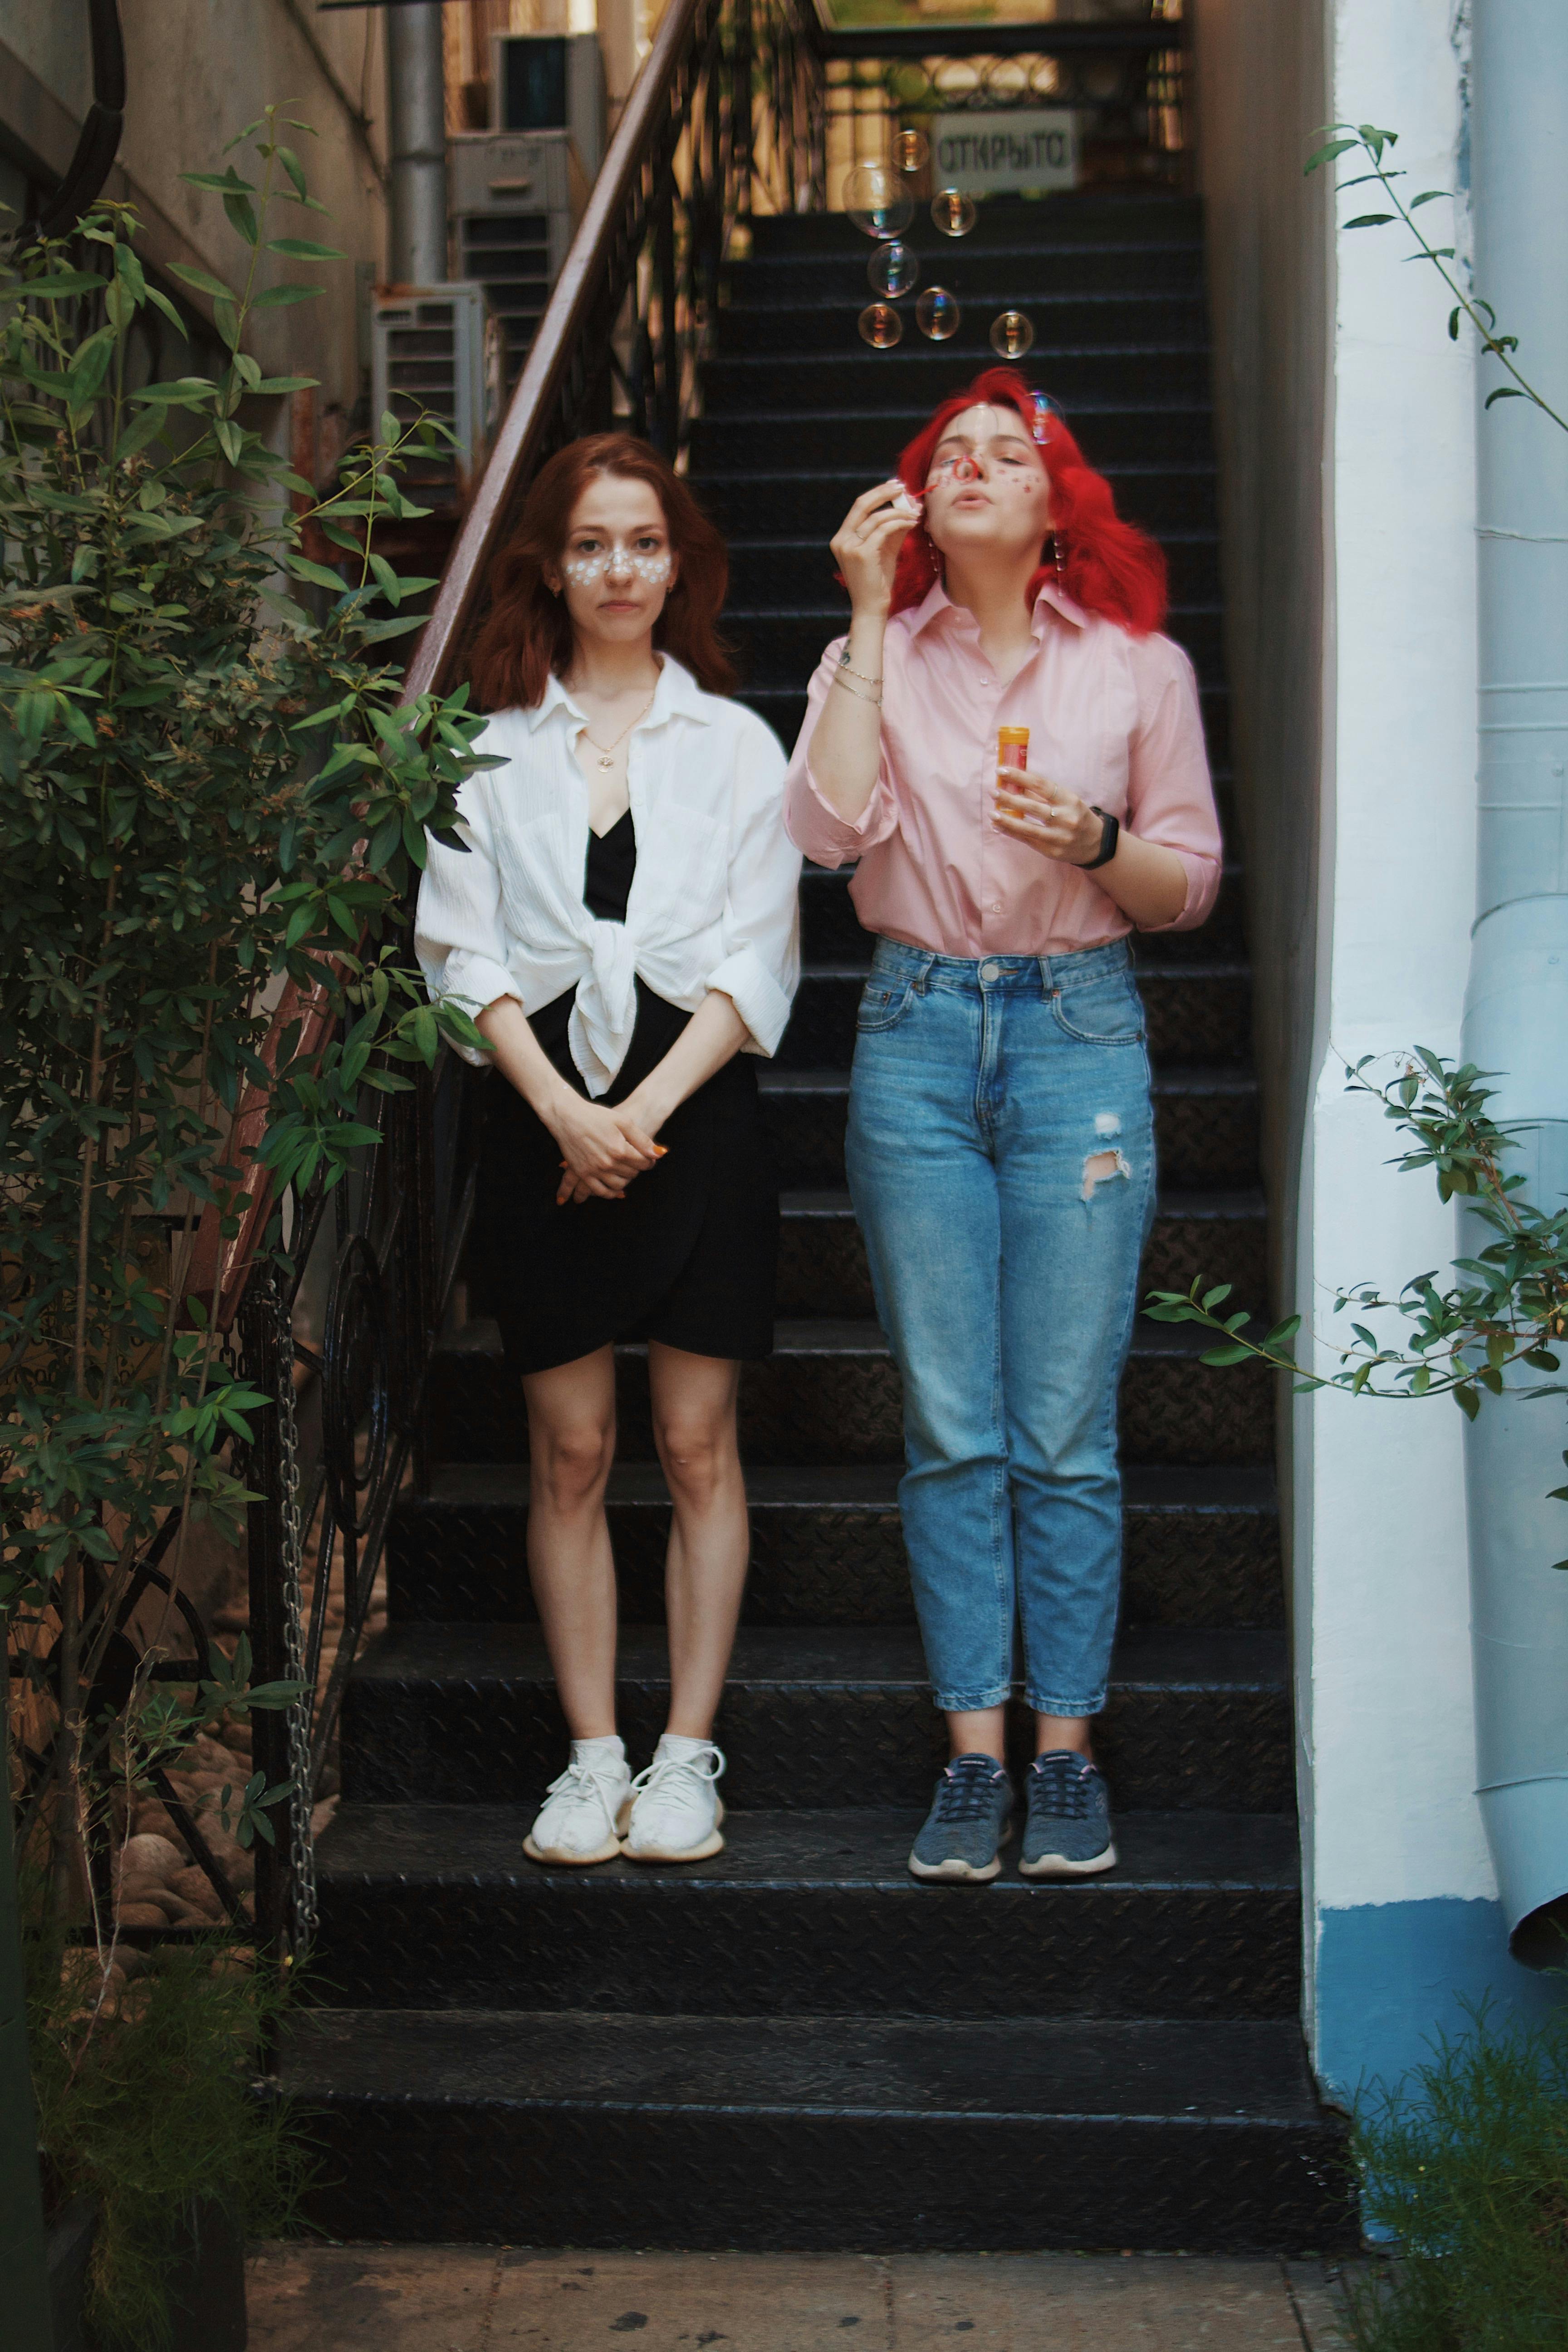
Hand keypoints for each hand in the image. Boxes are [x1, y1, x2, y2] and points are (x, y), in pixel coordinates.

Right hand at [546, 1089, 660, 1204]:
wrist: (567, 1116)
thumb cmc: (596, 1115)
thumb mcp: (623, 1121)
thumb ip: (642, 1139)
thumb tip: (659, 1153)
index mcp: (620, 1150)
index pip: (644, 1163)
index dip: (649, 1161)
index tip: (648, 1158)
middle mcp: (608, 1163)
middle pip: (632, 1174)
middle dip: (637, 1169)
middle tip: (637, 1163)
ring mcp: (594, 1170)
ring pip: (618, 1186)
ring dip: (626, 1181)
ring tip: (626, 1172)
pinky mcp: (582, 1173)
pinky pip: (599, 1191)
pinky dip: (609, 1193)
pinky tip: (614, 1190)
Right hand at [830, 479, 919, 619]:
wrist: (872, 608)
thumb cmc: (878, 582)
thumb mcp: (886, 550)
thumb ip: (894, 529)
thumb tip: (910, 506)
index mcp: (842, 538)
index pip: (859, 507)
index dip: (877, 493)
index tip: (895, 486)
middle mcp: (841, 540)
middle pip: (862, 504)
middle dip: (884, 492)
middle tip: (903, 487)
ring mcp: (849, 547)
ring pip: (877, 517)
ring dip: (899, 511)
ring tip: (915, 513)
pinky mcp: (861, 554)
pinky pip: (884, 530)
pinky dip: (900, 523)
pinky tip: (912, 523)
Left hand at [993, 764, 1104, 866]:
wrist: (1096, 844)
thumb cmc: (1077, 817)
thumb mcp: (1068, 801)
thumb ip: (1045, 794)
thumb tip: (1017, 783)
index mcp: (1069, 800)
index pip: (1041, 785)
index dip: (1020, 776)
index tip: (1002, 770)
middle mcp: (1065, 818)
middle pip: (1032, 806)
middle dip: (1010, 798)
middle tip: (994, 791)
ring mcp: (1058, 836)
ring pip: (1027, 827)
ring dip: (1006, 819)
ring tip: (992, 812)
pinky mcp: (1052, 850)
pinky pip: (1027, 840)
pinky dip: (1011, 832)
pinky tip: (998, 826)